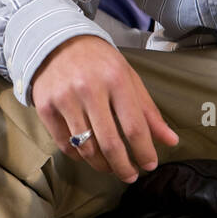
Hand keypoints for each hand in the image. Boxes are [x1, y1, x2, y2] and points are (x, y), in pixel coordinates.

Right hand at [31, 35, 178, 182]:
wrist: (58, 41)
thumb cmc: (99, 62)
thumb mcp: (128, 78)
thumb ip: (148, 111)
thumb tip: (171, 141)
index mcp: (115, 79)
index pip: (134, 126)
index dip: (144, 152)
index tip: (149, 164)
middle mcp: (89, 89)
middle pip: (110, 143)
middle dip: (124, 167)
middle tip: (131, 176)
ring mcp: (65, 98)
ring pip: (86, 149)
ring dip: (102, 164)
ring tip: (111, 166)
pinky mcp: (45, 107)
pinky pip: (65, 145)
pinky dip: (79, 155)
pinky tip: (88, 153)